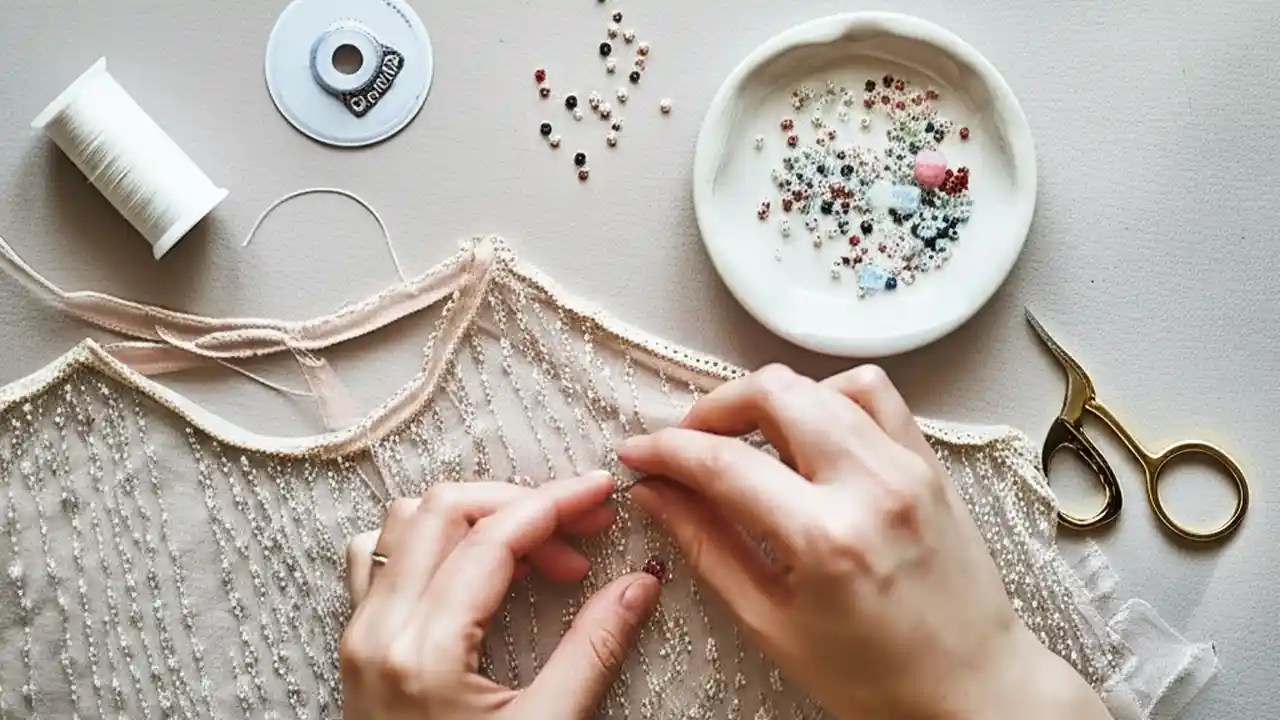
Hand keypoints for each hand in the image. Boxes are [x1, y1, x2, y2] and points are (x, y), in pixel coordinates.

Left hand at [340, 473, 660, 719]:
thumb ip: (593, 649)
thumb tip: (640, 582)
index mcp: (424, 651)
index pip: (493, 536)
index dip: (555, 503)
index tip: (601, 494)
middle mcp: (378, 630)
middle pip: (443, 509)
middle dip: (520, 504)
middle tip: (579, 532)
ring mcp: (359, 635)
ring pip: (404, 524)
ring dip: (474, 519)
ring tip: (532, 555)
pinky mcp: (357, 646)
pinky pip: (378, 557)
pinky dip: (429, 542)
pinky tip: (474, 571)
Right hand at [620, 365, 1109, 719]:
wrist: (973, 689)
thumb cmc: (878, 678)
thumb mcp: (773, 624)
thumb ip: (709, 548)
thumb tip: (659, 497)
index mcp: (825, 538)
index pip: (723, 462)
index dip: (667, 451)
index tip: (641, 455)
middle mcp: (871, 486)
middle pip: (773, 393)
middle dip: (713, 407)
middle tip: (687, 440)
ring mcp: (907, 467)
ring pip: (821, 383)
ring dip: (769, 398)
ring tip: (744, 435)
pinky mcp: (928, 463)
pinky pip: (874, 394)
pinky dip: (828, 395)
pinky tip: (808, 429)